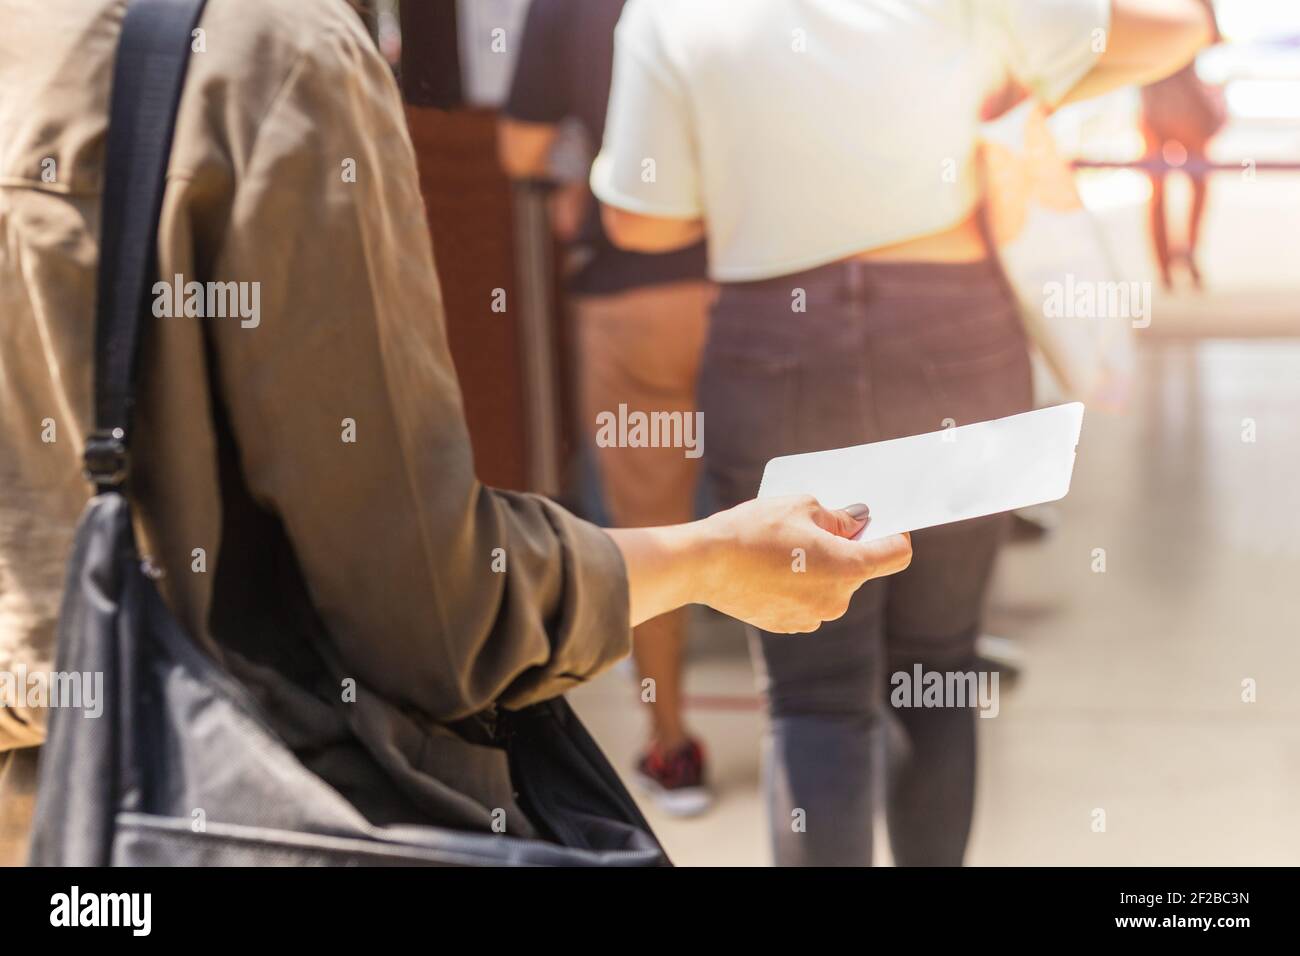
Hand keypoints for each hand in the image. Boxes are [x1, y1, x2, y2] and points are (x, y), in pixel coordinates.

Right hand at [697, 495, 911, 632]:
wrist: (705, 564)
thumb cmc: (755, 529)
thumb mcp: (802, 506)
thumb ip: (839, 517)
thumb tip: (856, 523)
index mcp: (848, 568)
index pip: (896, 554)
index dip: (894, 534)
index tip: (878, 524)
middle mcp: (837, 600)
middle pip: (859, 570)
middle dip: (846, 548)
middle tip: (814, 527)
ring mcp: (813, 617)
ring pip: (832, 586)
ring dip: (821, 567)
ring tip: (786, 548)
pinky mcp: (789, 625)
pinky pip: (808, 601)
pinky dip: (799, 585)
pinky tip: (771, 569)